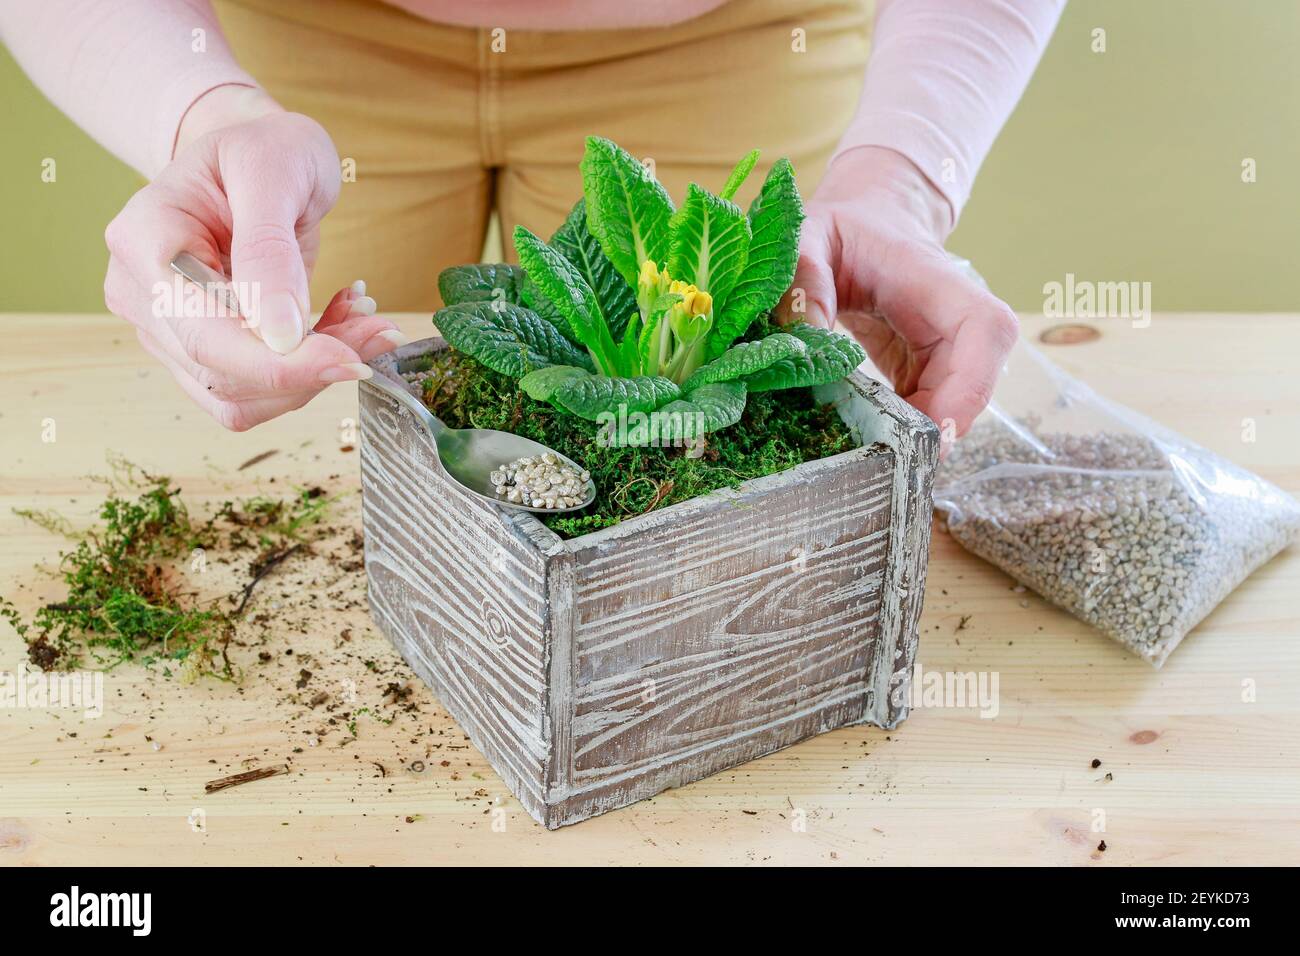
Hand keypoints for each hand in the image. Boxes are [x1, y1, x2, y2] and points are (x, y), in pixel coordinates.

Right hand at [103, 86, 405, 430]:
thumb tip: (278, 336)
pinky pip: (256, 390)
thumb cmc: (264, 150)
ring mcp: (165, 329)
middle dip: (309, 366)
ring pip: (242, 396)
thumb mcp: (274, 171)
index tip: (347, 359)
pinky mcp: (201, 352)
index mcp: (145, 242)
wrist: (261, 158)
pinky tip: (337, 328)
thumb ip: (270, 249)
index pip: (205, 335)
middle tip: (377, 329)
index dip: (277, 364)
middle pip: (223, 376)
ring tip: (360, 319)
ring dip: (314, 373)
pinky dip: (307, 373)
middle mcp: (141, 294)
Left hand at [779, 146, 1018, 445]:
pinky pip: (927, 412)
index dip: (972, 385)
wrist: (865, 224)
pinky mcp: (927, 372)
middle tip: (881, 459)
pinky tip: (863, 438)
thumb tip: (803, 342)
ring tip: (865, 451)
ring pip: (952, 407)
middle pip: (973, 384)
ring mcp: (946, 351)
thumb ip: (803, 278)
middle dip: (935, 427)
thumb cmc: (843, 228)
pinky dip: (900, 433)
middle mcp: (955, 320)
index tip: (936, 429)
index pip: (986, 330)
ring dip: (914, 436)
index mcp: (936, 281)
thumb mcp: (810, 237)